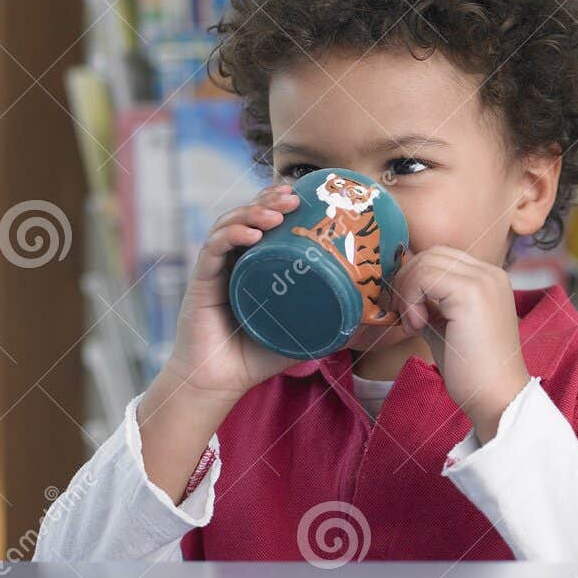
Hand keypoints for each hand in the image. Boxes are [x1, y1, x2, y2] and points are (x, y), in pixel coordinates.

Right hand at [136, 182, 305, 502]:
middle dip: (269, 200)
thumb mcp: (306, 332)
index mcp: (257, 265)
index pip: (265, 222)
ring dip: (252, 212)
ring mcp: (217, 269)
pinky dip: (230, 236)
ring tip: (276, 212)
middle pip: (248, 215)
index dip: (279, 203)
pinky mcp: (201, 282)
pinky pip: (212, 250)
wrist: (222, 382)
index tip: (302, 195)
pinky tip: (250, 235)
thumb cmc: (260, 355)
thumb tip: (376, 315)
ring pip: (229, 226)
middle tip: (292, 198)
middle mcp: (235, 261)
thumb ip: (336, 322)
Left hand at [391, 246, 529, 443]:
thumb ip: (430, 301)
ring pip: (426, 262)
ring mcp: (484, 279)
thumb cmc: (471, 369)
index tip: (407, 310)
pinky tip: (418, 326)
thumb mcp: (446, 324)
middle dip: (406, 280)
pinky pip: (426, 277)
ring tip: (413, 323)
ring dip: (407, 291)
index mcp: (488, 278)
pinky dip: (412, 299)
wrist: (494, 395)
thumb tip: (399, 289)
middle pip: (431, 253)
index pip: (440, 256)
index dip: (415, 277)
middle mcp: (490, 272)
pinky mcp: (472, 292)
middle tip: (404, 316)